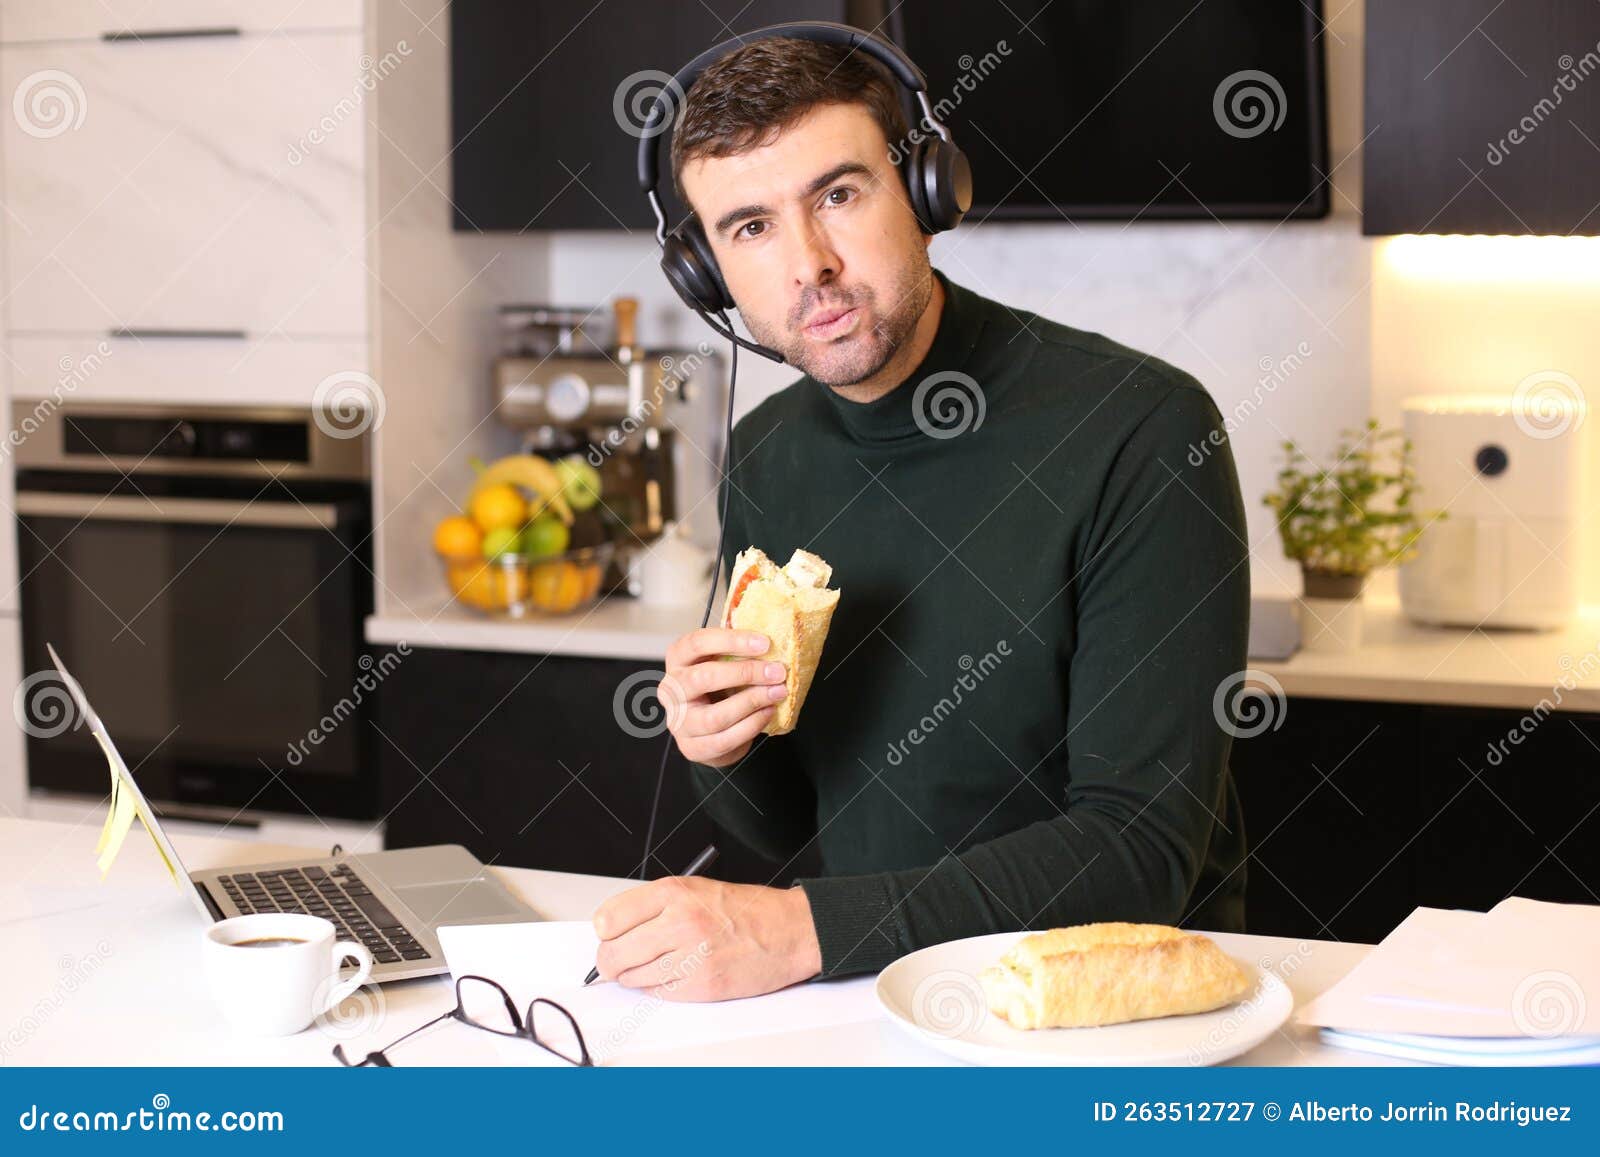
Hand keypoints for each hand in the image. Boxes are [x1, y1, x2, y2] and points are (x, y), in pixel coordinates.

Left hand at [591, 877, 821, 1000]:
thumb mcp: (695, 889)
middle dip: (610, 961)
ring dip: (636, 975)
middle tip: (618, 959)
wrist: (789, 932)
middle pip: (613, 953)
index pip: (609, 918)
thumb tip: (611, 929)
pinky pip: (658, 993)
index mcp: (675, 892)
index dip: (605, 931)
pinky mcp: (702, 986)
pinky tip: (677, 973)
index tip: (610, 934)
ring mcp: (692, 957)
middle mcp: (681, 923)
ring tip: (659, 962)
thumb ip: (653, 906)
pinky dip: (659, 988)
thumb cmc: (746, 911)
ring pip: (632, 977)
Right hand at [662, 627, 786, 767]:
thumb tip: (772, 632)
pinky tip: (768, 712)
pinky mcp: (692, 747)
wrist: (709, 729)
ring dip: (752, 703)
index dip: (731, 641)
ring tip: (777, 693)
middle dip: (745, 673)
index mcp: (677, 660)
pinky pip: (724, 740)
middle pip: (703, 678)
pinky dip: (751, 726)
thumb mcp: (721, 662)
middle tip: (777, 671)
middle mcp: (671, 689)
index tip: (765, 643)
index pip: (697, 643)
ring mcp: (678, 721)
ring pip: (714, 716)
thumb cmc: (718, 686)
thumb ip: (736, 649)